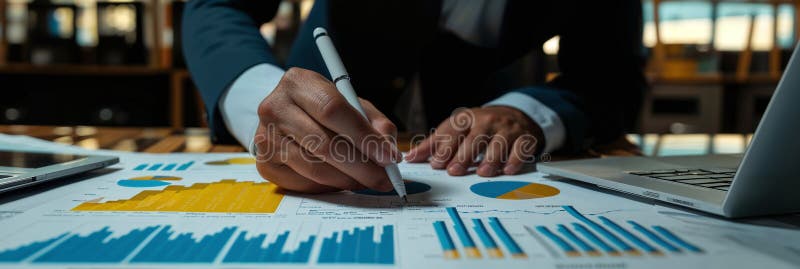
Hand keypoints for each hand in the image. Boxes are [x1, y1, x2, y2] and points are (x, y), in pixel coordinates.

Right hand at [254, 68, 401, 192]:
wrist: (283, 114)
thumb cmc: (322, 107)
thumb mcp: (350, 103)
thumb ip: (374, 122)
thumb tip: (388, 150)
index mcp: (298, 82)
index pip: (333, 110)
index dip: (364, 136)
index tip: (389, 156)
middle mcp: (275, 107)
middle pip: (325, 144)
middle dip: (362, 166)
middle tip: (384, 178)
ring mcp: (265, 137)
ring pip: (315, 168)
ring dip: (348, 180)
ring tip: (368, 181)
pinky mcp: (265, 163)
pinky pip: (304, 182)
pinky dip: (330, 186)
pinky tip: (344, 181)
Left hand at [405, 106, 543, 176]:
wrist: (514, 115)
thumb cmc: (479, 126)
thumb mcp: (456, 129)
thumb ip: (434, 144)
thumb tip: (410, 158)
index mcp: (467, 119)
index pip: (454, 132)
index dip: (444, 148)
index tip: (436, 164)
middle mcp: (487, 121)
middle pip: (475, 138)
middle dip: (464, 156)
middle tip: (455, 171)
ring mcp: (507, 128)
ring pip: (499, 143)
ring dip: (490, 159)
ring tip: (482, 173)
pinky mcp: (524, 137)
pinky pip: (520, 148)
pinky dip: (514, 160)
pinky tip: (507, 170)